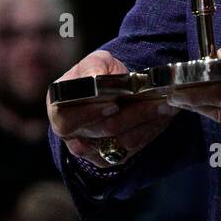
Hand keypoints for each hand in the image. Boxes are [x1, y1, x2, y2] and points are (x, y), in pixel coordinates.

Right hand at [46, 49, 179, 168]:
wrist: (118, 89)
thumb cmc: (101, 74)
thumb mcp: (97, 62)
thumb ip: (93, 68)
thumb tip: (93, 79)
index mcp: (59, 106)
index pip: (65, 118)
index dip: (89, 113)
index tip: (113, 103)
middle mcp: (71, 132)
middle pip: (97, 132)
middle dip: (126, 117)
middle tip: (147, 102)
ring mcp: (90, 149)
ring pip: (118, 143)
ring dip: (144, 122)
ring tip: (161, 103)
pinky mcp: (110, 157)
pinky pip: (131, 149)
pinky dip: (148, 131)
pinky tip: (161, 114)